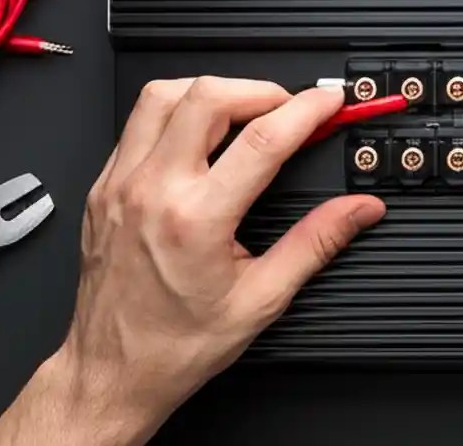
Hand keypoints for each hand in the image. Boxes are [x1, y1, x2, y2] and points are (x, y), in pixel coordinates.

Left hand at [0, 78, 384, 445]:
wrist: (113, 372)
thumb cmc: (176, 344)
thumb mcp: (262, 298)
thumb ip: (316, 243)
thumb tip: (359, 210)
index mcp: (195, 220)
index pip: (262, 139)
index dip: (306, 110)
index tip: (329, 102)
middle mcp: (152, 192)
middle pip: (207, 96)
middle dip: (260, 90)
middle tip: (290, 108)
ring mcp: (120, 185)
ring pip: (162, 95)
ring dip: (212, 91)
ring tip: (244, 110)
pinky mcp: (103, 187)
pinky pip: (137, 123)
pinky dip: (175, 113)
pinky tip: (199, 135)